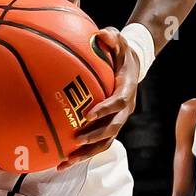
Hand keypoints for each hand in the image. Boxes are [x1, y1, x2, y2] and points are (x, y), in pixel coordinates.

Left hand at [58, 27, 139, 169]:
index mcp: (126, 90)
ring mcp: (118, 120)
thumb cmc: (121, 52)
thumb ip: (112, 38)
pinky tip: (61, 160)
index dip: (104, 110)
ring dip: (86, 154)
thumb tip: (101, 33)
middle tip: (75, 143)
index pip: (118, 103)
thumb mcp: (119, 39)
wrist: (134, 65)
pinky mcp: (110, 125)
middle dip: (94, 138)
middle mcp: (125, 110)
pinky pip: (97, 143)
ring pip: (105, 142)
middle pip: (112, 130)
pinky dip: (82, 153)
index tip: (87, 115)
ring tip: (65, 163)